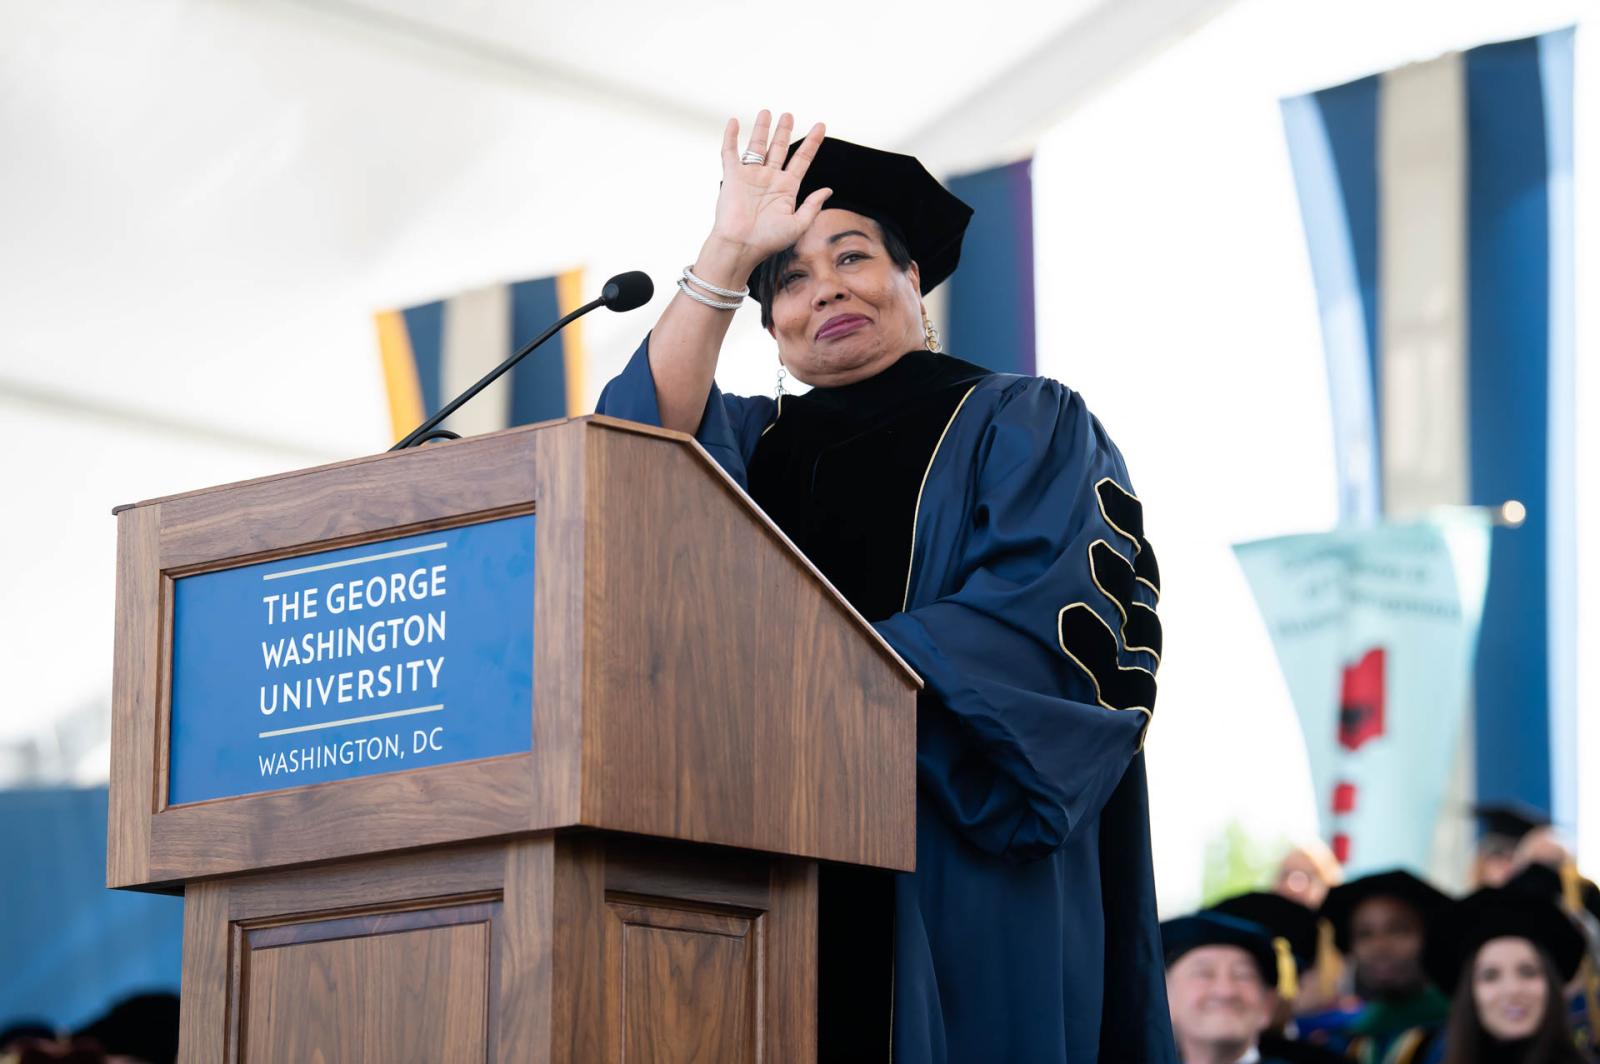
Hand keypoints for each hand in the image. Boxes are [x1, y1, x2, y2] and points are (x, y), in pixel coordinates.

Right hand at [705, 111, 830, 276]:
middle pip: (779, 148)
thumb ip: (812, 206)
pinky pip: (730, 152)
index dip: (812, 143)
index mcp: (786, 189)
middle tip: (789, 115)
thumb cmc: (768, 241)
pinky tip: (734, 121)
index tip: (821, 126)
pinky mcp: (733, 176)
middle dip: (784, 131)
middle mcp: (769, 179)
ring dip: (762, 129)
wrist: (741, 246)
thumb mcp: (798, 225)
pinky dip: (731, 136)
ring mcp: (751, 176)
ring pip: (757, 146)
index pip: (802, 159)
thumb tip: (828, 190)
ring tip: (767, 112)